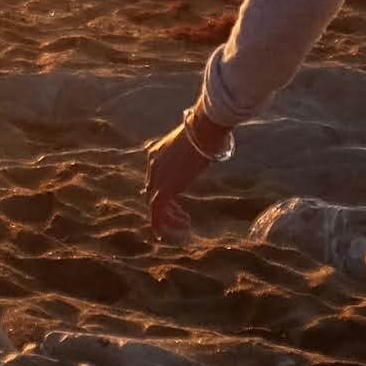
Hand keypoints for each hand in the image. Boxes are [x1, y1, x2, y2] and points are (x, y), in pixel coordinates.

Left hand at [143, 114, 226, 247]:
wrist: (204, 131)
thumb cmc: (206, 133)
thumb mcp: (196, 143)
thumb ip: (196, 151)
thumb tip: (213, 150)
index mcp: (156, 153)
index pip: (155, 177)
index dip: (164, 191)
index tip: (177, 202)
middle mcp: (152, 165)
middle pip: (153, 192)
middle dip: (167, 207)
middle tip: (183, 217)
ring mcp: (156, 177)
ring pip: (154, 204)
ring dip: (168, 218)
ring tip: (184, 226)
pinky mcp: (164, 188)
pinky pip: (157, 212)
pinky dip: (161, 224)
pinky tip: (169, 233)